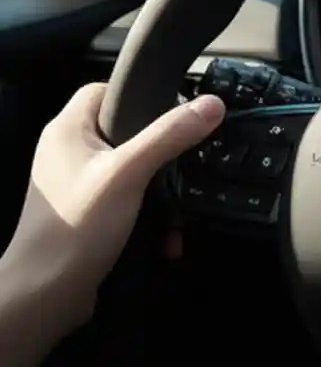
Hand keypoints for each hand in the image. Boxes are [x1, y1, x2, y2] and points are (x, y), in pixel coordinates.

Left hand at [0, 84, 223, 365]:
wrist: (47, 293)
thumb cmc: (78, 225)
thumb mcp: (130, 172)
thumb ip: (170, 135)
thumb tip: (212, 104)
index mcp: (67, 130)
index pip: (104, 89)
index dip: (139, 94)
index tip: (174, 110)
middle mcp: (67, 151)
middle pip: (123, 129)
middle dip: (160, 150)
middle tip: (183, 160)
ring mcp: (75, 183)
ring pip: (130, 168)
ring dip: (159, 189)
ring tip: (177, 207)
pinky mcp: (86, 212)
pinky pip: (126, 199)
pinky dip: (148, 214)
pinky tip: (164, 234)